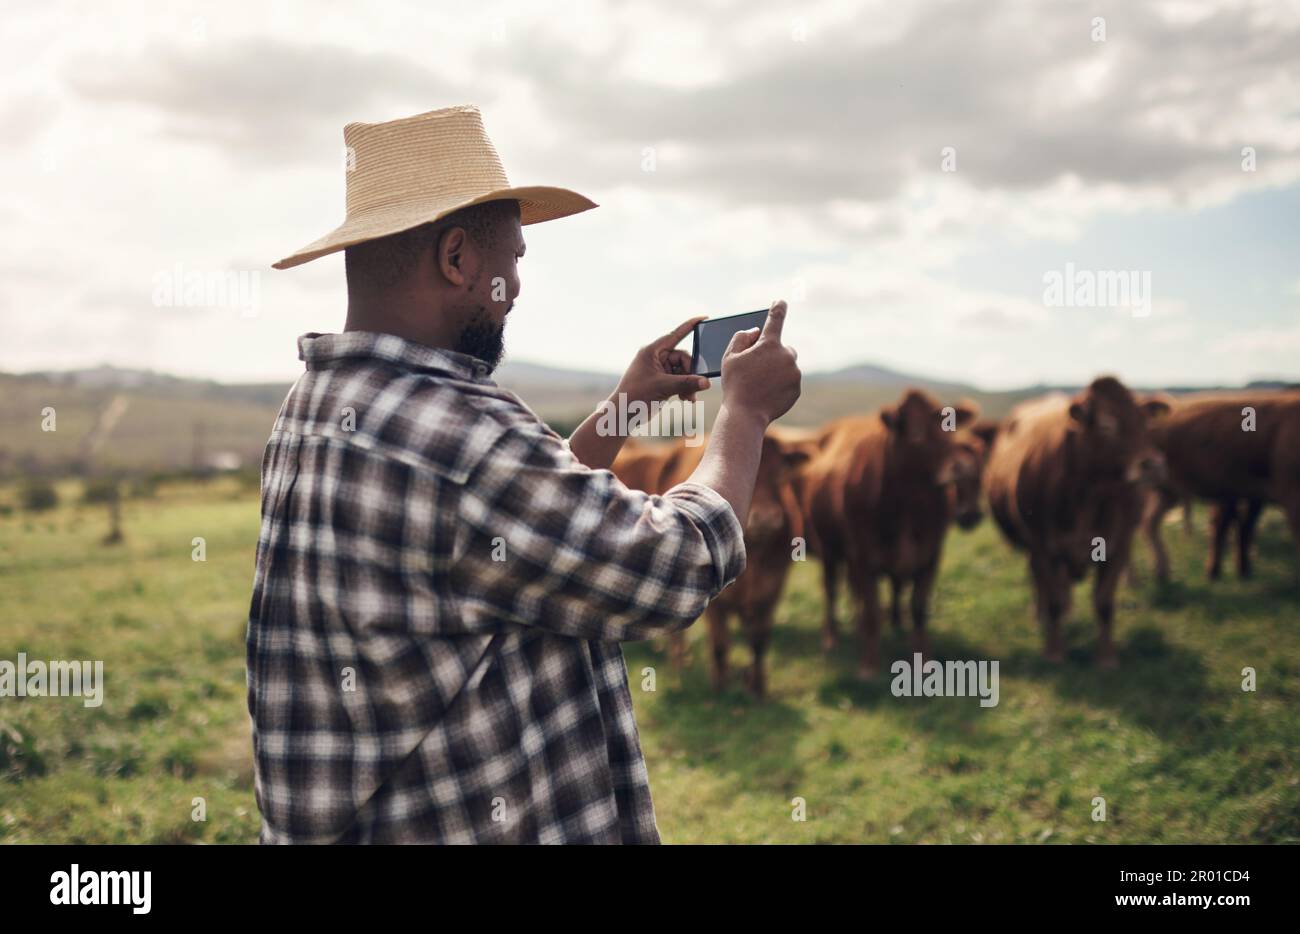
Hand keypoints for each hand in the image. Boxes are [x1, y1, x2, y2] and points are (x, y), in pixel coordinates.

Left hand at [615, 316, 711, 405]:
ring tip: (689, 397)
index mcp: (652, 351)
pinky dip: (685, 388)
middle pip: (683, 358)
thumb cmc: (635, 396)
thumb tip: (706, 383)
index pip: (675, 335)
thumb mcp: (663, 387)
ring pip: (683, 371)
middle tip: (694, 387)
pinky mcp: (662, 382)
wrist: (623, 414)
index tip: (704, 318)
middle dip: (690, 372)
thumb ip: (687, 383)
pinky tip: (687, 398)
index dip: (690, 326)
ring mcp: (660, 370)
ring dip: (689, 383)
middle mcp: (656, 358)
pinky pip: (680, 380)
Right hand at [720, 300, 799, 424]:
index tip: (781, 301)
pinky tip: (767, 392)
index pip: (775, 319)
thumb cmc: (735, 384)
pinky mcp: (797, 388)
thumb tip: (755, 331)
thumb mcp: (729, 357)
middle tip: (757, 368)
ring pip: (787, 365)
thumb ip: (741, 338)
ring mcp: (794, 373)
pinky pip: (790, 380)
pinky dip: (781, 384)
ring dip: (777, 370)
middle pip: (782, 348)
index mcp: (768, 344)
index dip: (778, 308)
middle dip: (773, 354)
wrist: (746, 415)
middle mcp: (786, 355)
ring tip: (760, 384)